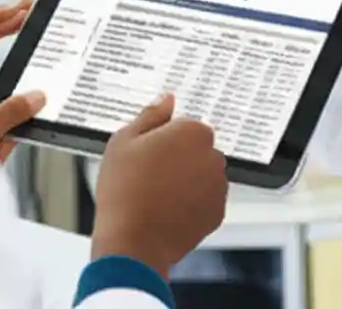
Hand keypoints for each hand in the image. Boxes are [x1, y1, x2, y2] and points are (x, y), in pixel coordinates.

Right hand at [91, 94, 228, 278]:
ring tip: (157, 196)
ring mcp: (218, 186)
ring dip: (188, 181)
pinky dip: (192, 204)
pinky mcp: (217, 212)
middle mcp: (212, 156)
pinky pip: (206, 201)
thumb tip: (166, 99)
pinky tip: (168, 211)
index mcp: (192, 133)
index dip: (164, 139)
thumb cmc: (124, 191)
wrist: (133, 242)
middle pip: (197, 150)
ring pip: (203, 175)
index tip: (148, 153)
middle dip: (180, 158)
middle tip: (150, 175)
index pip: (185, 126)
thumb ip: (150, 116)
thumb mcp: (123, 142)